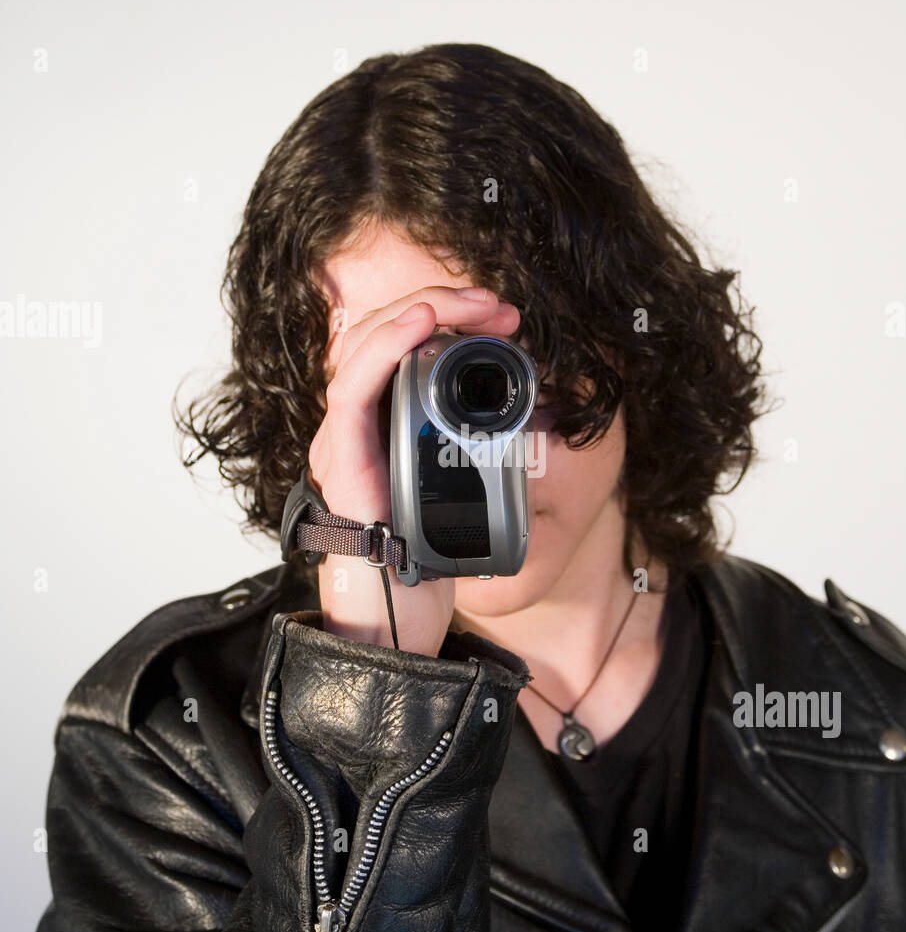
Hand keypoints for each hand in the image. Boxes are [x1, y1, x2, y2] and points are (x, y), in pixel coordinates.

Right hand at [308, 285, 520, 655]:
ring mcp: (343, 441)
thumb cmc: (426, 565)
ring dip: (421, 310)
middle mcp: (355, 426)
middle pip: (379, 333)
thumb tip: (535, 420)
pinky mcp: (343, 463)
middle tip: (497, 305)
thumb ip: (483, 450)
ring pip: (362, 346)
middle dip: (440, 302)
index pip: (395, 343)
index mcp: (380, 424)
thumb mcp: (467, 490)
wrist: (398, 629)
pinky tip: (419, 321)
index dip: (444, 312)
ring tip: (474, 304)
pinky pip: (352, 390)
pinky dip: (383, 346)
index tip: (501, 314)